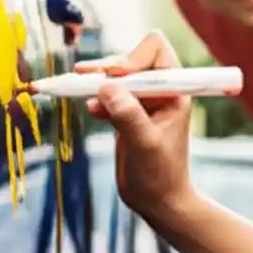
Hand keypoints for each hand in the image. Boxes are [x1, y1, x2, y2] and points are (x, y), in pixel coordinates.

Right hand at [79, 32, 195, 219]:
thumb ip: (128, 114)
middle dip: (108, 67)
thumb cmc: (160, 176)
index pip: (156, 50)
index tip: (116, 77)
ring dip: (98, 80)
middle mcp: (160, 91)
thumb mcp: (144, 145)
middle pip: (131, 59)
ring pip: (117, 76)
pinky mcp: (127, 114)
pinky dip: (96, 96)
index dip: (133, 57)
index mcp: (174, 91)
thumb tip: (106, 86)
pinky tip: (91, 109)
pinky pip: (109, 94)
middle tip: (82, 74)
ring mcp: (143, 102)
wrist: (157, 202)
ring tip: (77, 87)